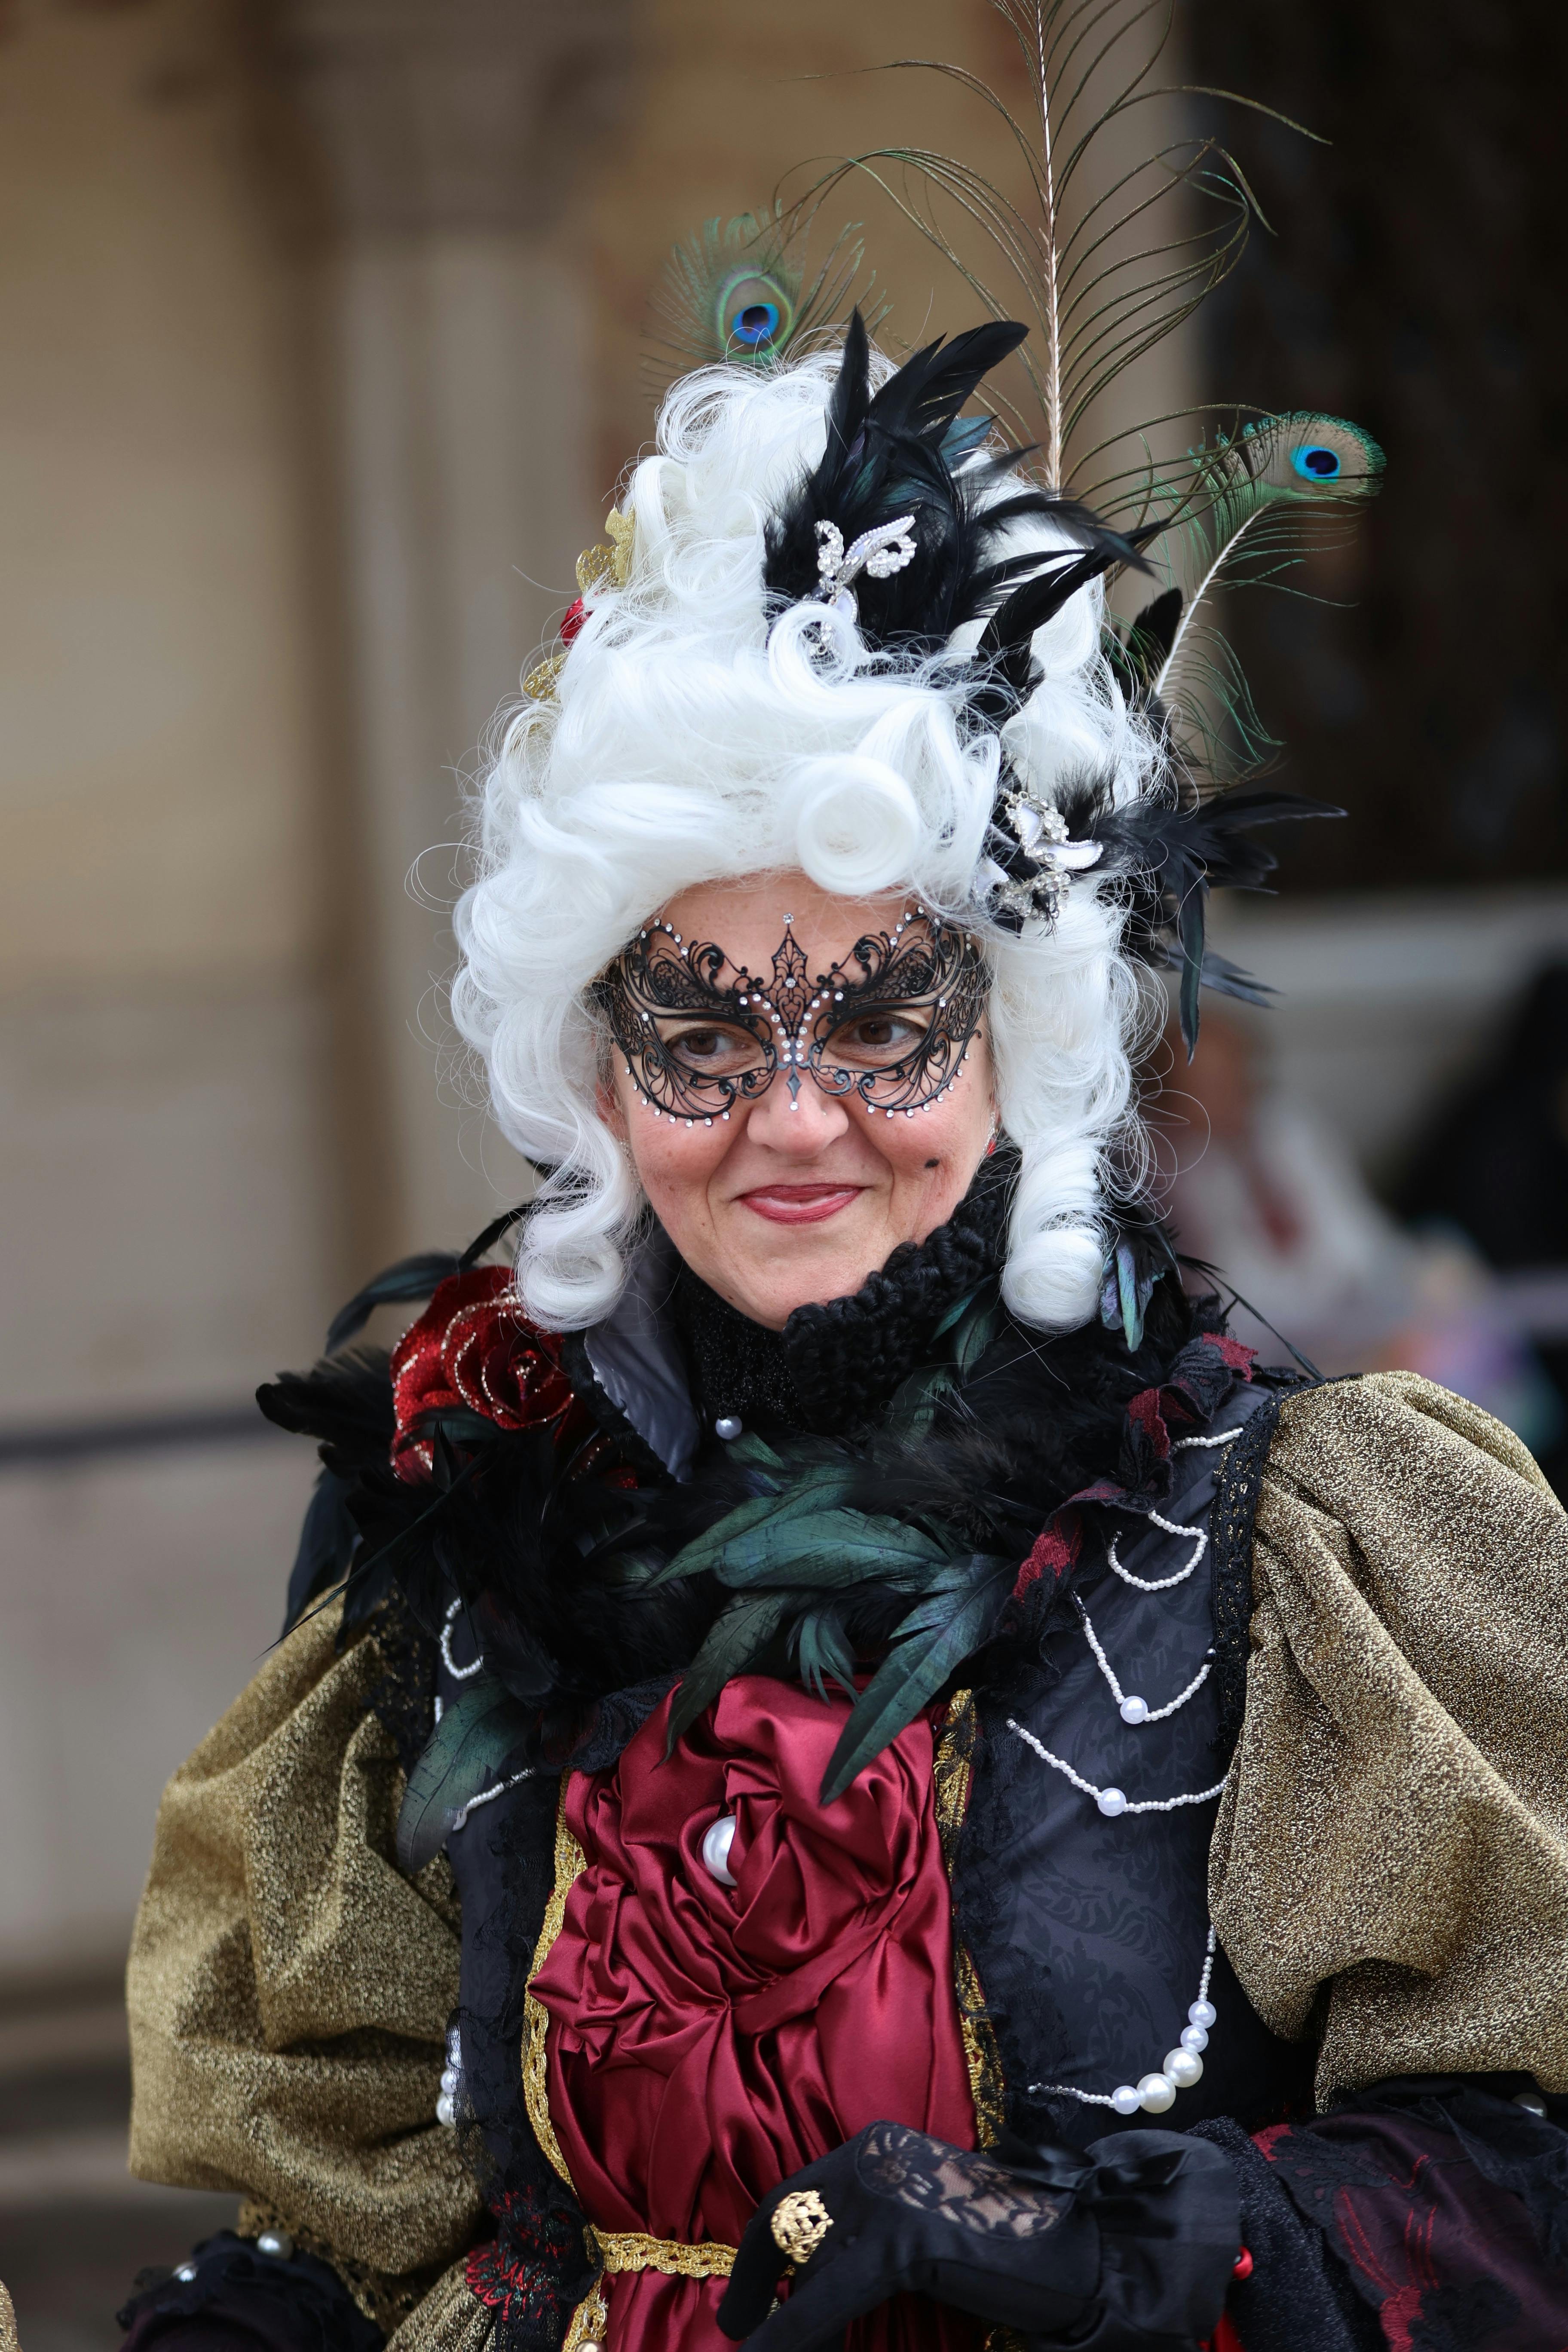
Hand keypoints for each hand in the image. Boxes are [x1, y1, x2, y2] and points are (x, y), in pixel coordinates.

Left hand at [718, 2121, 1236, 2351]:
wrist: (1073, 2252)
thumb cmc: (997, 2246)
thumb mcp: (917, 2219)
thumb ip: (865, 2230)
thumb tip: (806, 2278)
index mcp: (875, 2144)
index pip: (794, 2197)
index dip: (759, 2255)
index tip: (740, 2306)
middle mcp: (873, 2155)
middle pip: (789, 2225)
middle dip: (758, 2286)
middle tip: (738, 2332)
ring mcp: (887, 2194)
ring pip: (806, 2270)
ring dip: (784, 2325)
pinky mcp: (902, 2240)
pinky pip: (827, 2300)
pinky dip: (794, 2336)